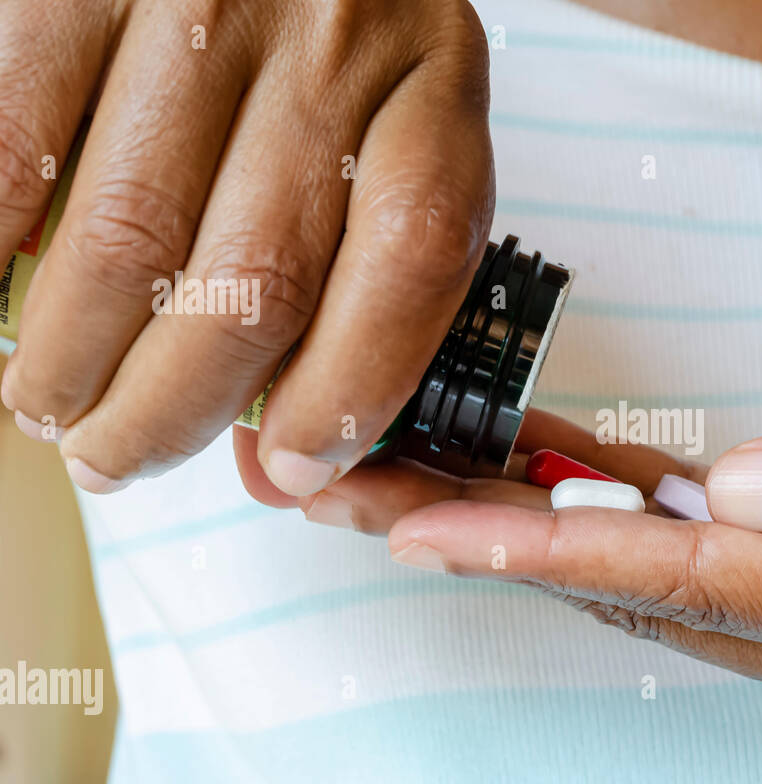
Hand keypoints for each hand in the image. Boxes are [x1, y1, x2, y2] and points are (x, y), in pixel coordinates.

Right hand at [0, 0, 492, 497]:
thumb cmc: (333, 54)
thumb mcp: (387, 143)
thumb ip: (356, 291)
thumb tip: (274, 472)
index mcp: (433, 89)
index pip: (412, 260)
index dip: (349, 390)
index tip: (289, 471)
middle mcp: (329, 40)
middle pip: (255, 276)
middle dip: (171, 409)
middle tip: (118, 460)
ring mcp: (200, 0)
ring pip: (127, 233)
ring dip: (74, 357)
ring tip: (49, 409)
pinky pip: (13, 144)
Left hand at [302, 335, 761, 736]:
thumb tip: (752, 486)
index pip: (705, 579)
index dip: (561, 548)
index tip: (435, 524)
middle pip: (648, 594)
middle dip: (499, 548)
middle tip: (365, 498)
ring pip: (652, 585)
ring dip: (528, 539)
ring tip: (411, 490)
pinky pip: (690, 565)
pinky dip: (603, 527)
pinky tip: (531, 487)